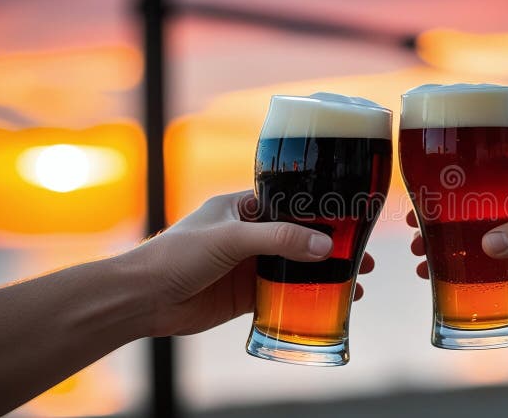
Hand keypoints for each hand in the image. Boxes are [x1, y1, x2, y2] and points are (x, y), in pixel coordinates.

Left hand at [124, 191, 373, 336]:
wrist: (144, 299)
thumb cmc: (178, 254)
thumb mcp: (231, 238)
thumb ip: (278, 239)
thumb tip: (325, 246)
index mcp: (244, 208)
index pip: (292, 205)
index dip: (323, 213)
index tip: (353, 221)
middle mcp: (251, 234)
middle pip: (301, 238)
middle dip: (332, 247)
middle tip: (364, 257)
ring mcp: (250, 266)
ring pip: (296, 268)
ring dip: (325, 275)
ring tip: (357, 282)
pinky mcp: (247, 295)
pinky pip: (284, 294)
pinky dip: (306, 299)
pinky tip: (330, 303)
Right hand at [409, 178, 507, 306]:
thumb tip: (484, 247)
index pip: (484, 187)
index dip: (454, 194)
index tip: (426, 201)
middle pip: (474, 217)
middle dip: (444, 225)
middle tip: (415, 235)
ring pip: (478, 245)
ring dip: (451, 251)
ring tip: (421, 260)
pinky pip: (492, 271)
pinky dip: (469, 274)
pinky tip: (445, 280)